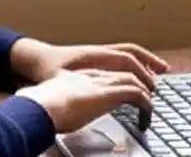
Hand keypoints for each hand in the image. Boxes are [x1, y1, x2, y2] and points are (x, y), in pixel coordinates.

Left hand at [11, 39, 170, 89]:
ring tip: (159, 71)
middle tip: (163, 75)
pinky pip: (121, 57)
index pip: (125, 58)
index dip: (139, 71)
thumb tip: (85, 91)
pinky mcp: (98, 58)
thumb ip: (74, 85)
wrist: (36, 59)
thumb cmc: (48, 69)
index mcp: (94, 54)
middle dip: (149, 62)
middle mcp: (100, 51)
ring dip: (145, 60)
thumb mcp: (61, 79)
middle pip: (131, 52)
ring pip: (128, 52)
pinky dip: (134, 62)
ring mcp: (100, 53)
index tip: (149, 84)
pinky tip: (138, 73)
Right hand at [16, 69, 152, 133]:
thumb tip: (51, 119)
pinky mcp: (111, 93)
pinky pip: (137, 95)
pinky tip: (146, 117)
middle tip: (147, 94)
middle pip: (123, 72)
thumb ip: (57, 106)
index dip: (117, 81)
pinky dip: (146, 105)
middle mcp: (92, 75)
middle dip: (137, 81)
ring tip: (149, 107)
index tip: (124, 90)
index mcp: (78, 76)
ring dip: (145, 93)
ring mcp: (102, 82)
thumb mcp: (51, 103)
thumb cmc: (40, 107)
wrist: (42, 104)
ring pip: (134, 80)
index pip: (105, 73)